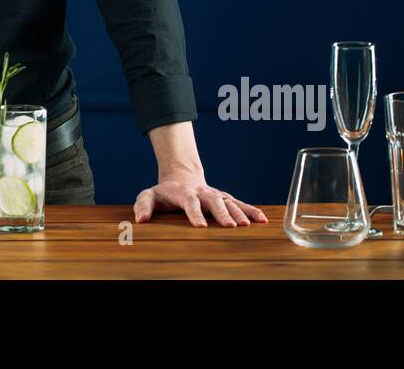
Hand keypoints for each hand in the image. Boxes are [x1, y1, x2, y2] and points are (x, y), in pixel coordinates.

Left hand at [133, 171, 267, 226]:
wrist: (181, 178)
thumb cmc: (164, 192)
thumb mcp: (149, 195)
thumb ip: (143, 205)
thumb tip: (141, 219)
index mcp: (183, 192)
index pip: (189, 202)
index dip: (194, 213)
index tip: (201, 227)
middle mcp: (202, 192)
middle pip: (213, 200)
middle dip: (222, 213)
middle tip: (230, 226)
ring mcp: (215, 194)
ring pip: (229, 201)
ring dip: (239, 212)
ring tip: (248, 225)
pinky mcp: (225, 198)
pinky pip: (240, 203)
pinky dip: (251, 210)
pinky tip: (262, 220)